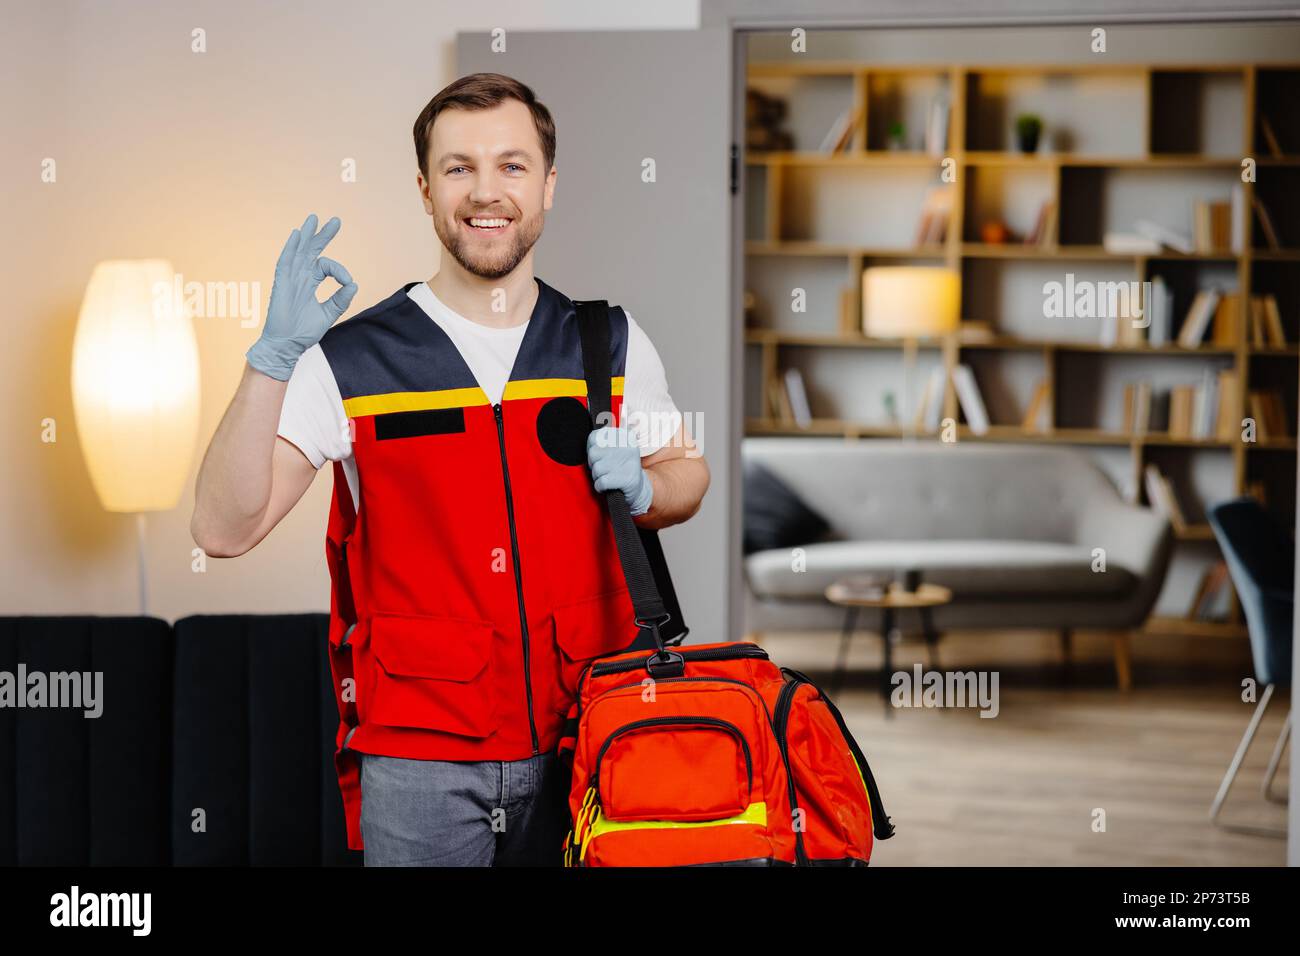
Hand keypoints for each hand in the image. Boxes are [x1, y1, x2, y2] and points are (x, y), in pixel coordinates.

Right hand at [246, 213, 357, 380]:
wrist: (288, 345)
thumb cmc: (304, 332)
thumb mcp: (328, 314)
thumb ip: (340, 300)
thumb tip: (354, 284)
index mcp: (310, 282)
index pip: (326, 266)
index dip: (340, 271)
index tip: (348, 282)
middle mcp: (300, 277)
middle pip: (311, 250)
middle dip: (323, 235)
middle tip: (336, 220)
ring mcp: (290, 278)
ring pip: (298, 251)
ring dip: (307, 235)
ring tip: (314, 218)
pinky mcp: (281, 283)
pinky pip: (285, 261)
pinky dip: (291, 248)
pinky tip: (298, 234)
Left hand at [587, 425, 653, 515]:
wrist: (639, 489)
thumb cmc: (622, 469)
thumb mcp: (616, 451)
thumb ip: (601, 443)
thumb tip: (590, 445)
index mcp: (624, 437)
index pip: (596, 436)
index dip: (591, 448)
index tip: (597, 455)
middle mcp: (627, 447)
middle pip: (593, 453)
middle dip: (593, 464)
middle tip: (603, 469)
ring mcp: (628, 463)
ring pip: (596, 468)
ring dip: (597, 477)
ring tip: (607, 477)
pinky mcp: (627, 479)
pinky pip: (601, 482)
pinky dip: (600, 487)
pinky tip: (607, 486)